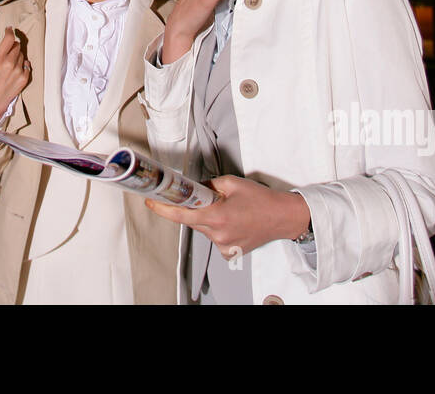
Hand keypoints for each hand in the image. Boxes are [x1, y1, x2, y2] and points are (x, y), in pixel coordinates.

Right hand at [0, 25, 30, 122]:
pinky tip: (13, 70)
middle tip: (4, 53)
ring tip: (7, 65)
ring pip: (22, 54)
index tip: (9, 30)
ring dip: (16, 56)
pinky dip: (22, 65)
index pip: (10, 38)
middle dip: (11, 46)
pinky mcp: (24, 78)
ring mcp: (18, 71)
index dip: (9, 32)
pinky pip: (27, 64)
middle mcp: (9, 64)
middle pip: (17, 45)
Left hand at [144, 176, 310, 257]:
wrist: (283, 218)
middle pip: (192, 220)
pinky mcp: (230, 252)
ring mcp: (224, 245)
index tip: (151, 202)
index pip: (181, 214)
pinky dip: (218, 228)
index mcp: (216, 216)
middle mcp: (218, 234)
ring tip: (230, 210)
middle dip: (195, 208)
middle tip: (208, 197)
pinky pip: (215, 237)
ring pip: (204, 229)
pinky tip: (233, 221)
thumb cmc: (262, 200)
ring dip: (209, 218)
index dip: (163, 208)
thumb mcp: (233, 183)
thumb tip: (196, 187)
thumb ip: (210, 185)